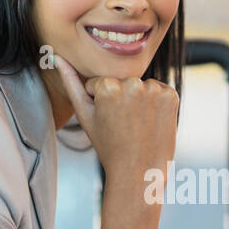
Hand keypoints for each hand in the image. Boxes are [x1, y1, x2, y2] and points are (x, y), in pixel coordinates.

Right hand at [52, 53, 177, 183]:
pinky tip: (151, 121)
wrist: (140, 171)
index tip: (108, 121)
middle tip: (123, 125)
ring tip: (137, 124)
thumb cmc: (108, 146)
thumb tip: (57, 57)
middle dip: (120, 99)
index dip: (101, 103)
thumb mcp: (85, 115)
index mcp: (108, 86)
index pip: (100, 83)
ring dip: (138, 100)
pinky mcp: (171, 95)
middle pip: (121, 82)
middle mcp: (132, 82)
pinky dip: (155, 103)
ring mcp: (154, 89)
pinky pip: (158, 90)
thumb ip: (70, 83)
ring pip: (140, 86)